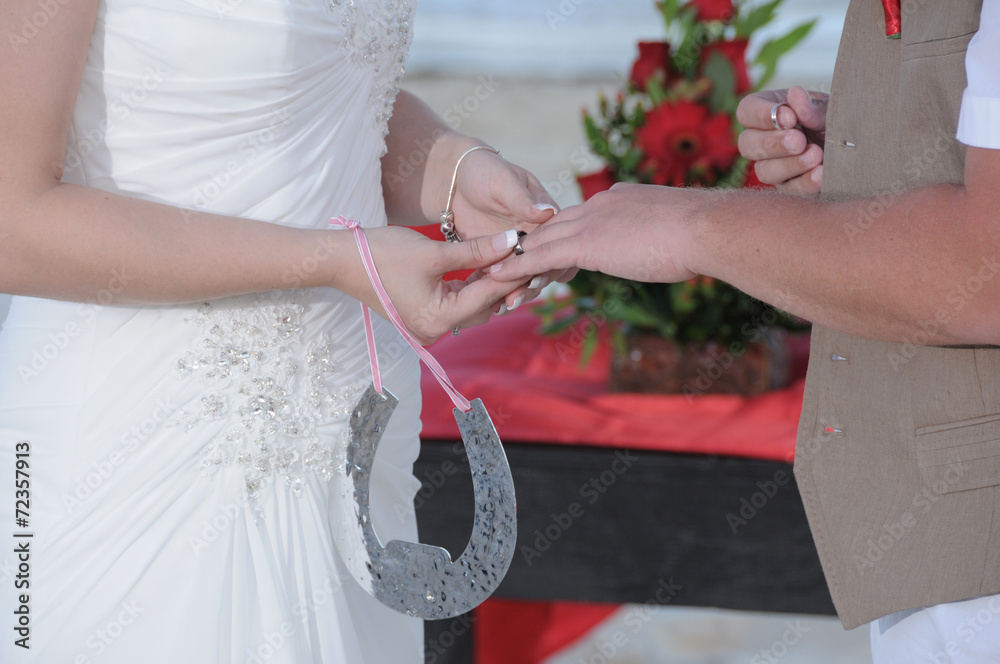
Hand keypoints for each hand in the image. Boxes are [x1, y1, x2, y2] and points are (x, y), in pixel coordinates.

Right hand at [351, 227, 522, 344]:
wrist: (342, 261)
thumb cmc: (383, 254)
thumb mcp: (434, 251)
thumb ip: (476, 251)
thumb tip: (513, 241)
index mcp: (437, 319)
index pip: (487, 295)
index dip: (511, 271)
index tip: (531, 251)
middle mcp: (435, 331)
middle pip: (483, 306)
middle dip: (503, 280)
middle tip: (525, 253)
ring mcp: (429, 327)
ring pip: (472, 306)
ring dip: (488, 283)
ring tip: (507, 256)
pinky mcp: (424, 318)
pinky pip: (457, 304)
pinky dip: (471, 286)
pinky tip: (485, 265)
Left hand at [444, 146, 577, 309]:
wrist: (456, 181)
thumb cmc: (484, 171)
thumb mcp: (503, 180)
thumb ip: (522, 199)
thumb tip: (545, 212)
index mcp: (546, 217)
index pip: (556, 243)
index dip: (549, 262)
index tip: (535, 276)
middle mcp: (537, 237)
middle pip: (544, 266)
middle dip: (532, 284)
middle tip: (515, 298)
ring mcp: (518, 251)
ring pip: (525, 277)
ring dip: (516, 292)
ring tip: (503, 306)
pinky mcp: (500, 260)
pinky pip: (504, 279)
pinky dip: (499, 292)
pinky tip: (490, 305)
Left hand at [488, 183, 698, 286]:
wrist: (705, 228)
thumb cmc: (704, 234)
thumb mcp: (675, 230)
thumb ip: (657, 233)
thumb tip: (667, 246)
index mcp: (619, 200)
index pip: (580, 219)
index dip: (559, 235)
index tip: (545, 248)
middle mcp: (599, 205)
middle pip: (554, 227)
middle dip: (529, 245)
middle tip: (503, 261)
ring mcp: (590, 222)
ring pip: (542, 241)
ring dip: (515, 259)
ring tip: (489, 273)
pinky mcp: (585, 243)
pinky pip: (540, 256)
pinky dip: (517, 266)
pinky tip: (496, 276)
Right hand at [736, 86, 827, 196]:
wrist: (859, 144)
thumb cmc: (837, 118)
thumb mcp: (828, 108)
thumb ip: (811, 106)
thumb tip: (795, 94)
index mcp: (768, 112)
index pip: (747, 111)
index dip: (761, 115)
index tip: (789, 118)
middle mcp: (763, 141)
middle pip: (748, 144)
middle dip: (772, 144)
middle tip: (799, 141)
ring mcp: (774, 167)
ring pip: (764, 171)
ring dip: (789, 164)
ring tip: (815, 155)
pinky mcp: (791, 187)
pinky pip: (790, 189)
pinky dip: (806, 182)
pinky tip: (821, 173)